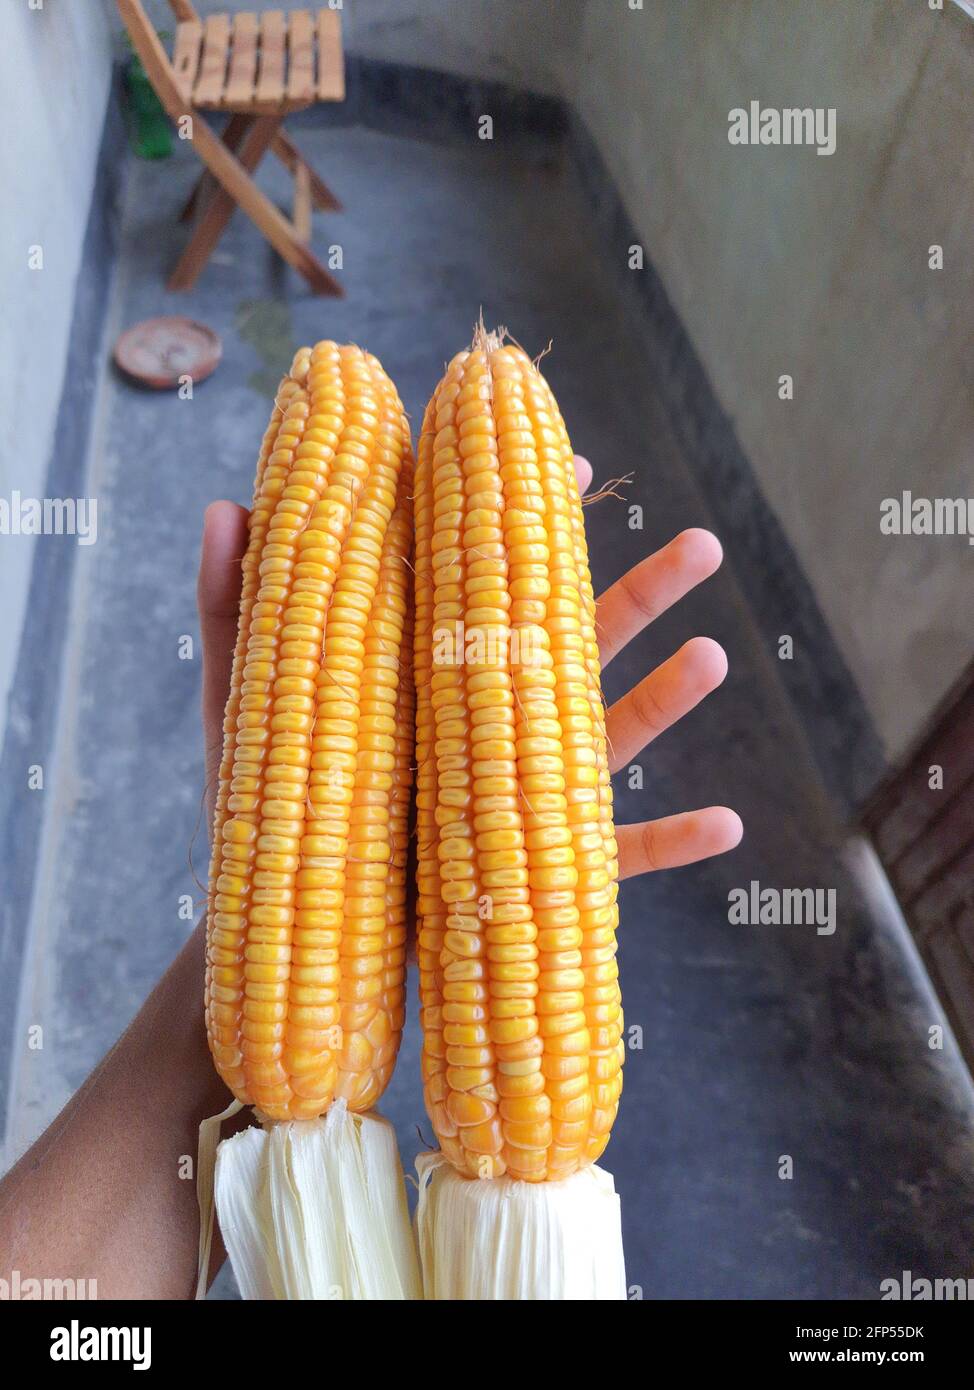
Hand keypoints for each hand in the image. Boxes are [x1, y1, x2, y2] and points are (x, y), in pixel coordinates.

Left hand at [197, 458, 740, 877]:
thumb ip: (234, 614)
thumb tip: (227, 503)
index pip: (494, 587)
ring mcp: (523, 800)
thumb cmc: (269, 815)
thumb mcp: (244, 709)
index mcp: (438, 679)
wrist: (290, 936)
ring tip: (714, 657)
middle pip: (578, 647)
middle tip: (702, 544)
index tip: (577, 467)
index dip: (536, 525)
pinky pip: (617, 860)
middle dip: (643, 593)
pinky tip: (726, 824)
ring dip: (670, 699)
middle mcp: (492, 728)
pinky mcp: (538, 879)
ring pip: (609, 737)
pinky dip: (674, 844)